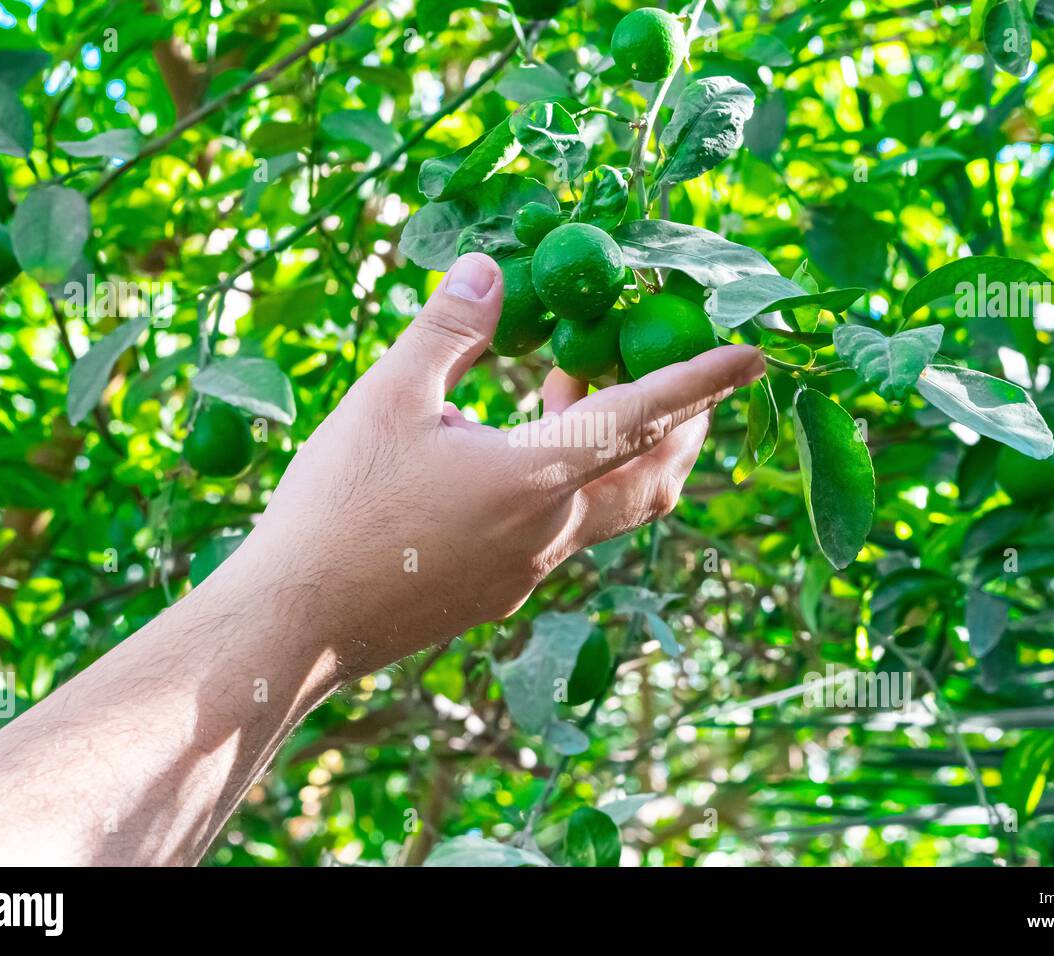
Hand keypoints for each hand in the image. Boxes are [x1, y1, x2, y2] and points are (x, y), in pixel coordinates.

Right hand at [236, 252, 763, 670]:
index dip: (703, 381)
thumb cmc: (338, 507)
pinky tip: (509, 445)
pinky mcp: (501, 588)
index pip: (643, 417)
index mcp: (534, 476)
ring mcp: (529, 569)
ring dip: (618, 446)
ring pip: (610, 504)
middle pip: (654, 476)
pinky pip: (565, 527)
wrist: (296, 625)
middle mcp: (551, 530)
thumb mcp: (387, 400)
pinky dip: (571, 476)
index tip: (756, 354)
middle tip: (665, 366)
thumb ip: (448, 329)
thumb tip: (490, 268)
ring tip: (566, 381)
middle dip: (681, 424)